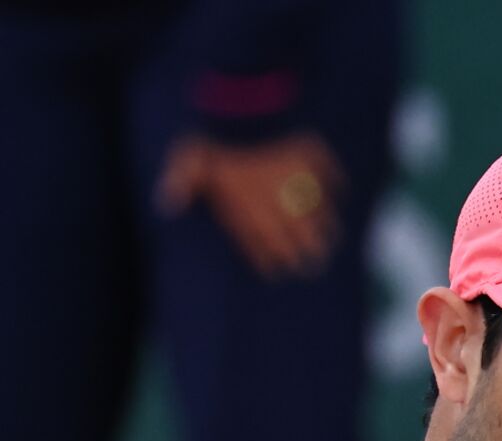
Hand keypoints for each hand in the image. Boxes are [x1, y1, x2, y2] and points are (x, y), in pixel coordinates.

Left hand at [156, 133, 346, 278]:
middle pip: (302, 244)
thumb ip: (180, 182)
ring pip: (324, 220)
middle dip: (307, 258)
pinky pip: (334, 182)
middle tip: (312, 267)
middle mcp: (282, 207)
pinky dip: (336, 189)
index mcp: (252, 213)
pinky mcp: (318, 164)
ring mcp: (303, 187)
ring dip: (328, 233)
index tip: (276, 271)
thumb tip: (163, 207)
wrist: (247, 107)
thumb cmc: (213, 137)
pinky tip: (337, 195)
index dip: (271, 263)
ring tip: (330, 242)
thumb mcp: (187, 158)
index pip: (266, 251)